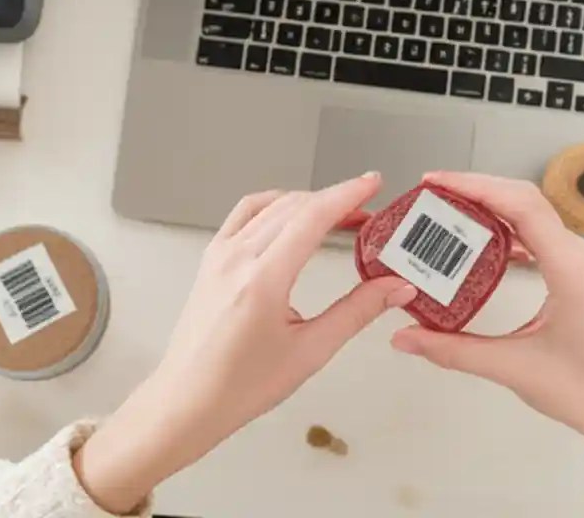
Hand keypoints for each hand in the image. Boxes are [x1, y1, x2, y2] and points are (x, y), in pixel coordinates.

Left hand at [75, 173, 415, 513]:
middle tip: (367, 210)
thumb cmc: (241, 385)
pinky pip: (244, 215)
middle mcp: (237, 258)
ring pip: (269, 206)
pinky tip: (291, 218)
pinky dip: (274, 207)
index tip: (372, 183)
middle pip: (293, 206)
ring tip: (336, 214)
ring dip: (306, 202)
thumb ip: (356, 312)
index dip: (347, 194)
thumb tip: (395, 287)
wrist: (188, 400)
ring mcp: (219, 255)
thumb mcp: (310, 351)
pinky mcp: (210, 260)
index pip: (311, 217)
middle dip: (334, 200)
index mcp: (263, 279)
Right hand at [391, 173, 583, 517]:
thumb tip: (402, 337)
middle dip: (479, 192)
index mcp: (574, 271)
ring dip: (498, 212)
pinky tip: (489, 247)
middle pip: (529, 204)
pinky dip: (517, 234)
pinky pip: (552, 241)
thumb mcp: (513, 369)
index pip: (522, 206)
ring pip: (541, 220)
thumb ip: (453, 350)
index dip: (475, 187)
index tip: (434, 183)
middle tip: (433, 195)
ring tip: (453, 216)